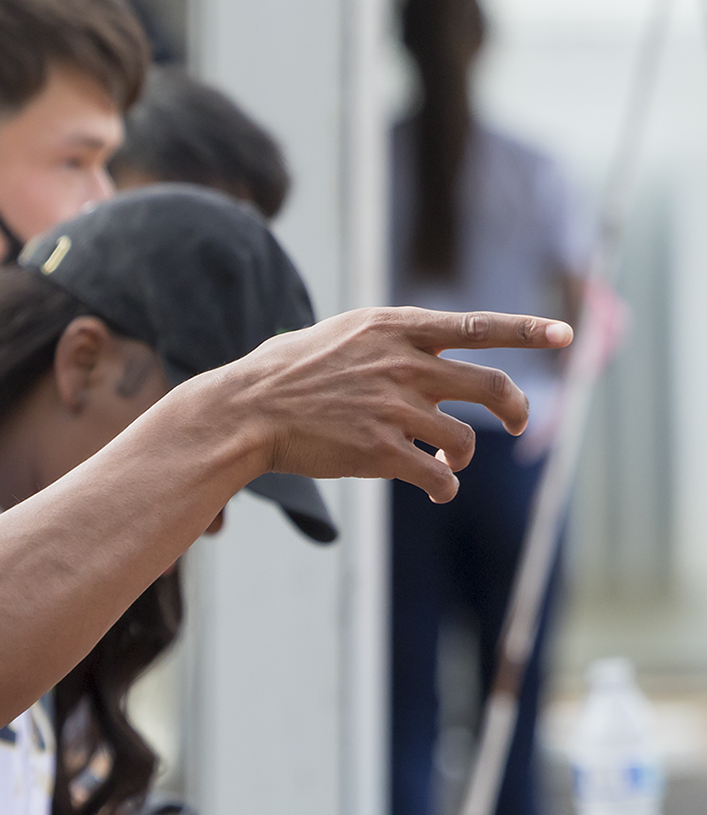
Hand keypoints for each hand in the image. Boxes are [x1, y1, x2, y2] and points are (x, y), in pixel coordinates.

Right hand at [209, 307, 570, 502]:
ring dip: (460, 458)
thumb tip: (414, 346)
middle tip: (516, 425)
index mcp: (394, 329)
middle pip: (492, 386)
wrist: (247, 410)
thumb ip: (384, 340)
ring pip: (464, 441)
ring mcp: (395, 409)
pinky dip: (443, 487)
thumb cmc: (283, 373)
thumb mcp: (338, 334)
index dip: (528, 331)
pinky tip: (435, 489)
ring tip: (443, 463)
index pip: (476, 326)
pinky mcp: (381, 451)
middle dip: (514, 410)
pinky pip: (437, 477)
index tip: (566, 336)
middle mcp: (403, 365)